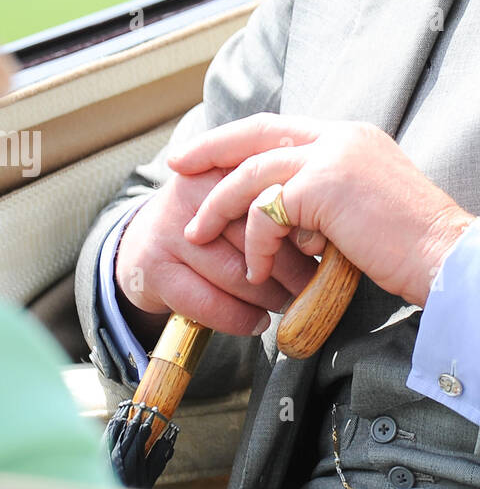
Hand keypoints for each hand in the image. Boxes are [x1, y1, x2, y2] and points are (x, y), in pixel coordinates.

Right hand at [115, 162, 317, 336]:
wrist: (143, 243)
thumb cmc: (213, 223)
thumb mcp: (239, 198)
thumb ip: (277, 202)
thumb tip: (327, 234)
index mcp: (221, 166)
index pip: (271, 195)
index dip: (302, 224)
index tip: (324, 244)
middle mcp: (191, 193)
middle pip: (257, 235)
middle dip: (293, 265)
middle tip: (316, 282)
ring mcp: (169, 231)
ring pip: (237, 272)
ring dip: (271, 294)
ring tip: (292, 301)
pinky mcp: (153, 269)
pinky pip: (208, 302)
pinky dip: (240, 318)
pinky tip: (260, 322)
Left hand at [175, 114, 474, 307]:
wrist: (445, 256)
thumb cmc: (412, 246)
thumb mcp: (366, 206)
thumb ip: (331, 197)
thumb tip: (293, 217)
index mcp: (353, 136)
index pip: (283, 127)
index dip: (241, 138)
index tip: (208, 153)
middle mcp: (342, 136)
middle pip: (258, 131)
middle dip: (211, 147)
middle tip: (177, 165)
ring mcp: (333, 155)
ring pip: (253, 171)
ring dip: (218, 205)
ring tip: (198, 234)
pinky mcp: (324, 185)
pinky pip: (265, 211)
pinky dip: (252, 242)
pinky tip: (254, 268)